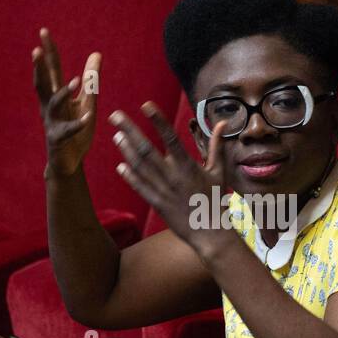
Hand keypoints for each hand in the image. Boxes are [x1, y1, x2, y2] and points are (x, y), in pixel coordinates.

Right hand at [32, 28, 99, 177]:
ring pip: (54, 105)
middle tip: (35, 50)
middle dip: (39, 67)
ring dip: (63, 93)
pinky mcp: (59, 139)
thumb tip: (96, 53)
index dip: (48, 51)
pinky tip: (88, 118)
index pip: (52, 69)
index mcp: (57, 95)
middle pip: (43, 83)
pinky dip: (78, 124)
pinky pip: (68, 131)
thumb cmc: (76, 129)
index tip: (44, 31)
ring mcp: (53, 122)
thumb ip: (90, 79)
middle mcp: (50, 106)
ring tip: (75, 82)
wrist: (69, 162)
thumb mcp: (86, 101)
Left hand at [108, 102, 228, 252]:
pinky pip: (140, 187)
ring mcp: (163, 190)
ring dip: (126, 150)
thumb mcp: (218, 171)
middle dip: (130, 130)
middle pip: (147, 149)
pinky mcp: (157, 204)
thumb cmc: (215, 199)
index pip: (171, 138)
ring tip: (117, 135)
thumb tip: (222, 123)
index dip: (158, 121)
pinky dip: (130, 177)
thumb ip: (217, 145)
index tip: (146, 105)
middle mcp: (173, 176)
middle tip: (115, 116)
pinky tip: (120, 166)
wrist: (211, 232)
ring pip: (140, 167)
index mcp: (188, 166)